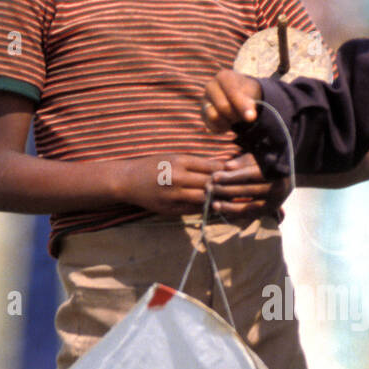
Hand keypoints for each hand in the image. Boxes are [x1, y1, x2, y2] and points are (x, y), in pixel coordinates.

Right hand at [117, 151, 239, 213]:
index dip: (227, 171)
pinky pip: (193, 210)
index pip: (211, 166)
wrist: (128, 180)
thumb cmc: (153, 165)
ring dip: (218, 200)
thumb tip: (221, 166)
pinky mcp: (170, 209)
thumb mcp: (173, 157)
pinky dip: (206, 209)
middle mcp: (178, 178)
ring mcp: (174, 195)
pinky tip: (215, 207)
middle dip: (226, 187)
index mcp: (180, 161)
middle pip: (210, 183)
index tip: (238, 173)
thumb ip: (195, 163)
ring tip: (232, 200)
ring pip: (204, 199)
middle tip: (241, 189)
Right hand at [202, 70, 261, 131]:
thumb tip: (250, 116)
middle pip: (223, 107)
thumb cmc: (247, 92)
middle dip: (236, 114)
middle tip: (244, 114)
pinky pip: (212, 125)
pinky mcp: (203, 113)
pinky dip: (223, 127)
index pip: (232, 93)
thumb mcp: (252, 93)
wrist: (240, 96)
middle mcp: (210, 86)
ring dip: (229, 121)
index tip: (252, 117)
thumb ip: (251, 103)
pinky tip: (229, 121)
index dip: (242, 106)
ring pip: (214, 117)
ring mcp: (205, 100)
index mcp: (223, 77)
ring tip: (235, 117)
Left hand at [210, 151, 290, 214]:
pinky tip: (223, 212)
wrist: (283, 177)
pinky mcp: (269, 212)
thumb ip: (244, 161)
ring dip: (229, 206)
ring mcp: (275, 203)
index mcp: (277, 173)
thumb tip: (227, 166)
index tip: (214, 177)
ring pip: (249, 206)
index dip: (231, 176)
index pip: (250, 175)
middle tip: (209, 189)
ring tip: (213, 204)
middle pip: (248, 190)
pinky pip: (250, 215)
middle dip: (226, 189)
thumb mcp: (258, 157)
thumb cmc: (266, 163)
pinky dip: (236, 214)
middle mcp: (279, 190)